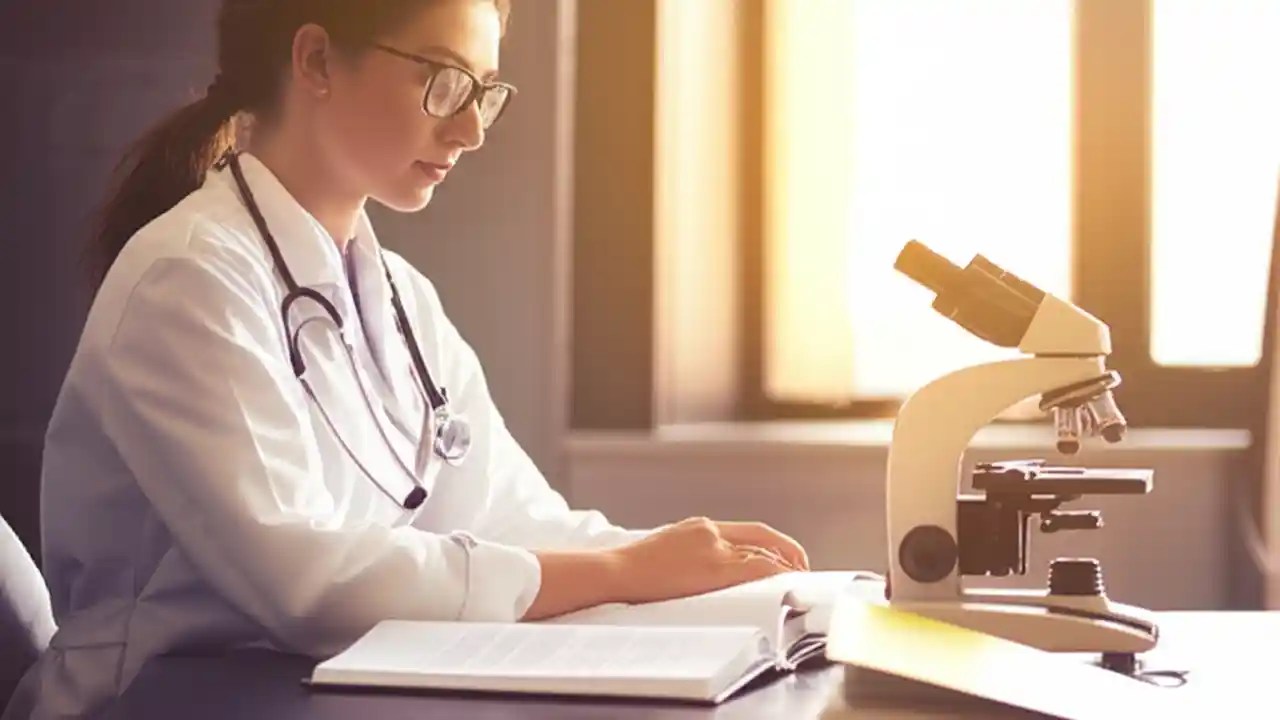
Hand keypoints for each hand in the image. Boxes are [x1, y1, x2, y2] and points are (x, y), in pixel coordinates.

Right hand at [609, 517, 795, 604]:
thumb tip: (708, 572)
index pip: (747, 530)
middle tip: (802, 568)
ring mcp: (712, 548)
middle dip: (787, 552)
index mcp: (699, 527)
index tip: (784, 556)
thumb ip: (692, 554)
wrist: (615, 571)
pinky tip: (785, 583)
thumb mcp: (666, 551)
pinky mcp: (712, 567)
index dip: (772, 542)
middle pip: (761, 538)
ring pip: (761, 553)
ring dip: (784, 567)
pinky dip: (775, 574)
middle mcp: (709, 531)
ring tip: (798, 579)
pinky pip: (756, 568)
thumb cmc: (632, 570)